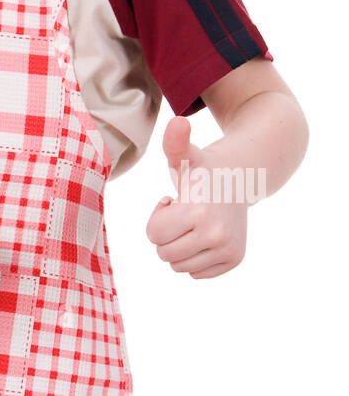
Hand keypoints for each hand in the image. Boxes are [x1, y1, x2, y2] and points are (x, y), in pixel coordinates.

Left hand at [145, 116, 247, 279]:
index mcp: (199, 213)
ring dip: (179, 246)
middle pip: (164, 253)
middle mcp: (218, 237)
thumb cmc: (202, 168)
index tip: (173, 200)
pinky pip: (196, 273)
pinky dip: (195, 257)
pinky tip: (205, 234)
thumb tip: (178, 122)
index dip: (158, 216)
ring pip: (179, 266)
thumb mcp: (184, 155)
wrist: (240, 177)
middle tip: (184, 212)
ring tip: (194, 222)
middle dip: (167, 233)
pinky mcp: (234, 260)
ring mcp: (228, 251)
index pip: (154, 235)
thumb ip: (175, 142)